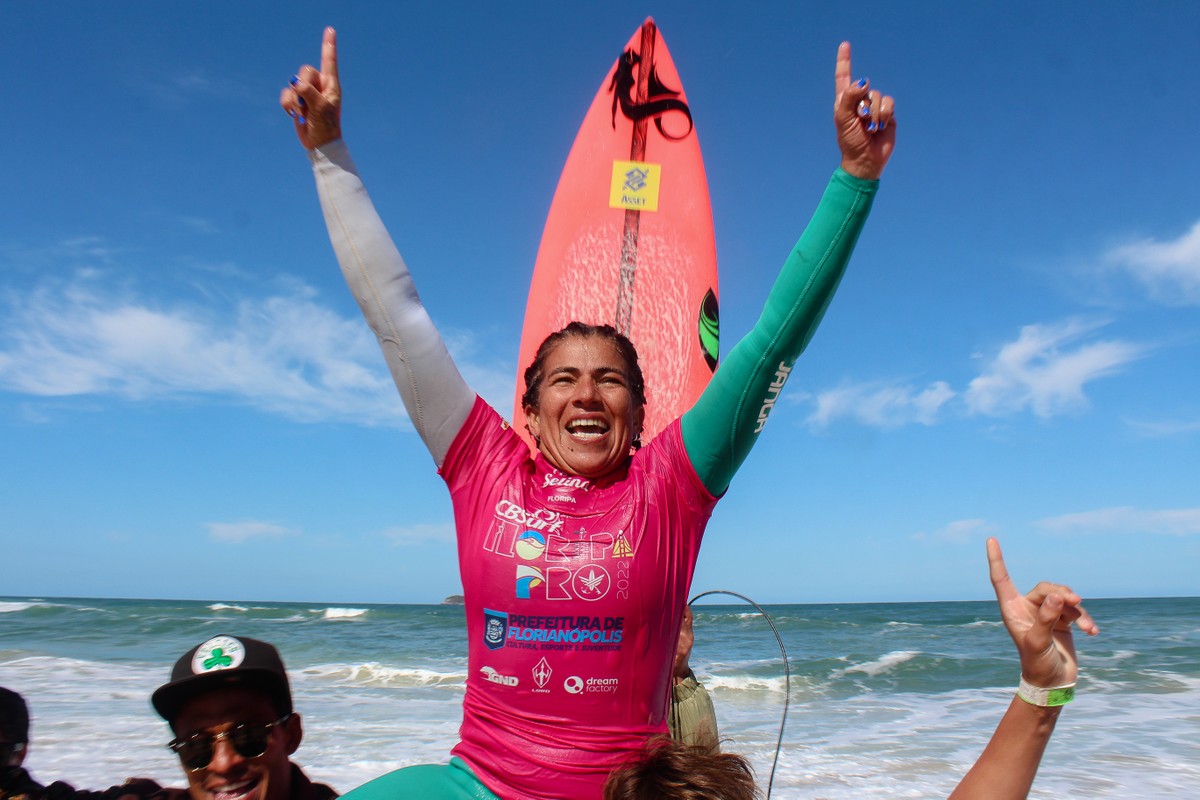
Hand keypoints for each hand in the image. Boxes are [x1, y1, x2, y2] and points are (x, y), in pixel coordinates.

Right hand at [280, 27, 341, 149]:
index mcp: (331, 85)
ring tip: (303, 113)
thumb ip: (309, 92)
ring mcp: (307, 93)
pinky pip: (285, 94)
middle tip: (307, 102)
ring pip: (292, 83)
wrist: (319, 144)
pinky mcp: (296, 101)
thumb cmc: (326, 127)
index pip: (329, 61)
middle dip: (302, 86)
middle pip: (305, 71)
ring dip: (295, 100)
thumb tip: (295, 83)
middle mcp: (320, 86)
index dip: (328, 45)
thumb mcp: (320, 108)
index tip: (330, 29)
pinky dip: (287, 104)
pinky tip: (294, 115)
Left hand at [833, 42, 894, 179]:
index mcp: (844, 101)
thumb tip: (863, 81)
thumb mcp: (843, 118)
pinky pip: (889, 102)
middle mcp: (860, 101)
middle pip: (865, 87)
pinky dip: (885, 114)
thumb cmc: (850, 141)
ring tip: (870, 127)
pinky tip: (880, 126)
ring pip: (878, 95)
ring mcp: (874, 106)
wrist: (866, 159)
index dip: (844, 61)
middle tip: (860, 120)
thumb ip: (849, 97)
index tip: (845, 45)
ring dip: (875, 112)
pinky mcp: (887, 113)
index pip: (844, 76)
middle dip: (863, 104)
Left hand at [987, 537, 1098, 688]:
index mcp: (1012, 609)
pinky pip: (1075, 610)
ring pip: (1063, 598)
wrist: (1053, 683)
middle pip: (1045, 588)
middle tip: (1076, 600)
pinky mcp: (1062, 620)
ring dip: (1078, 610)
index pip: (1001, 579)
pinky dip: (1084, 619)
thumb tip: (1056, 597)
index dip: (996, 559)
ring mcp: (1045, 613)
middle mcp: (1027, 607)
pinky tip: (1092, 632)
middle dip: (1061, 593)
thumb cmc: (1037, 664)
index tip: (991, 539)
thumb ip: (1045, 619)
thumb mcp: (1038, 643)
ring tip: (1088, 627)